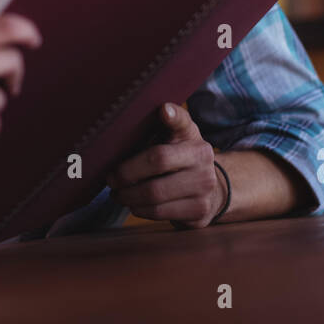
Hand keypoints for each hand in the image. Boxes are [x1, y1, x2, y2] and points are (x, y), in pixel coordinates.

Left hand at [107, 103, 223, 228]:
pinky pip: (160, 212)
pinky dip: (140, 209)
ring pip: (155, 193)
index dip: (173, 116)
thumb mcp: (178, 138)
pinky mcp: (199, 212)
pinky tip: (133, 204)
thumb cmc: (182, 158)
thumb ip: (165, 124)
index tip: (163, 111)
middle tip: (110, 178)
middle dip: (126, 172)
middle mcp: (203, 161)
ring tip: (118, 194)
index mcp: (193, 138)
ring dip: (128, 195)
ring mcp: (204, 188)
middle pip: (157, 162)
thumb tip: (154, 112)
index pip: (182, 124)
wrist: (212, 190)